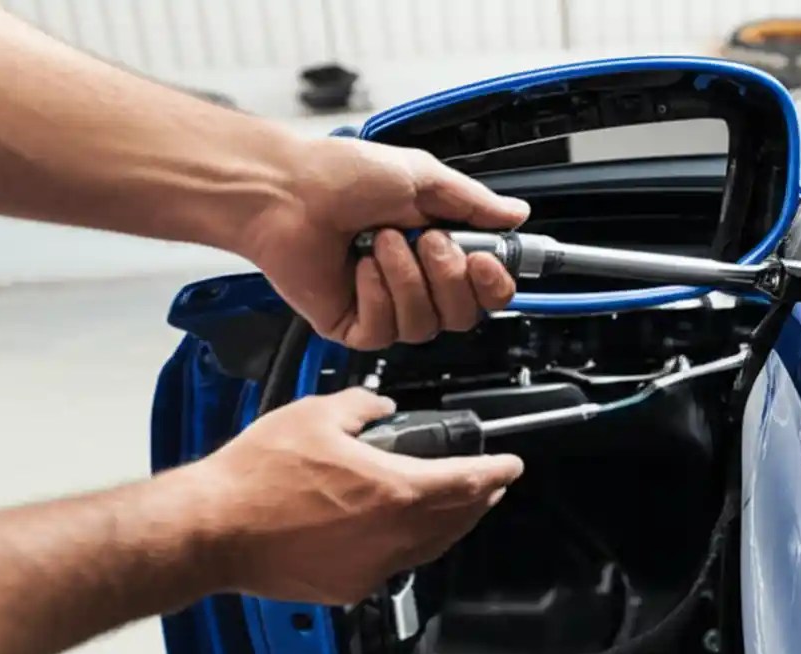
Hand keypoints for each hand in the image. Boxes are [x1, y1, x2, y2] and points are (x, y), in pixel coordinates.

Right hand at [191, 388, 521, 603]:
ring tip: (457, 507)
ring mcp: (371, 566)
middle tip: (490, 483)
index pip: (467, 482)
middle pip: (457, 519)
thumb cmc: (256, 476)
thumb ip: (361, 405)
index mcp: (394, 490)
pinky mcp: (347, 586)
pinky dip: (408, 545)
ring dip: (450, 524)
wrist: (212, 529)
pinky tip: (401, 533)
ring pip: (429, 547)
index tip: (512, 465)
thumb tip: (377, 405)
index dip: (496, 471)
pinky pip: (393, 565)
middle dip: (480, 499)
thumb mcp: (316, 415)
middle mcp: (392, 535)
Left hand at [241, 139, 528, 349]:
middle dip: (447, 276)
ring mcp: (385, 306)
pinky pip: (385, 330)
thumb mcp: (421, 177)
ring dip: (406, 279)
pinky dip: (376, 295)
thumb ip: (473, 202)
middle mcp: (416, 281)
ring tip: (379, 242)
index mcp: (438, 247)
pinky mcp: (354, 325)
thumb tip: (515, 213)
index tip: (485, 261)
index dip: (494, 284)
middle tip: (425, 239)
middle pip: (463, 315)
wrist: (286, 190)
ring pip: (424, 325)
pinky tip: (358, 268)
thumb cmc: (341, 175)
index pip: (487, 290)